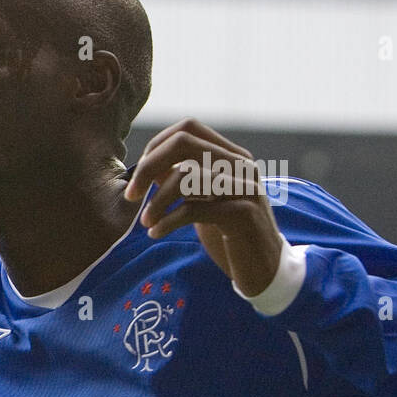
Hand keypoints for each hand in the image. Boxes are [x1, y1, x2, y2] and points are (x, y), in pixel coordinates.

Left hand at [124, 118, 283, 296]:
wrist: (265, 268)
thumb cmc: (228, 233)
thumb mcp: (204, 200)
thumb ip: (182, 179)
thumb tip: (146, 164)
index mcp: (230, 156)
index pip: (188, 128)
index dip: (156, 147)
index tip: (140, 177)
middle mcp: (240, 165)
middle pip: (184, 143)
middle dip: (148, 167)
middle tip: (131, 195)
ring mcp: (244, 187)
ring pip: (187, 176)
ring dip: (157, 201)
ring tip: (146, 221)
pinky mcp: (243, 214)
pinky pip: (194, 208)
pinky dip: (167, 222)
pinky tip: (156, 233)